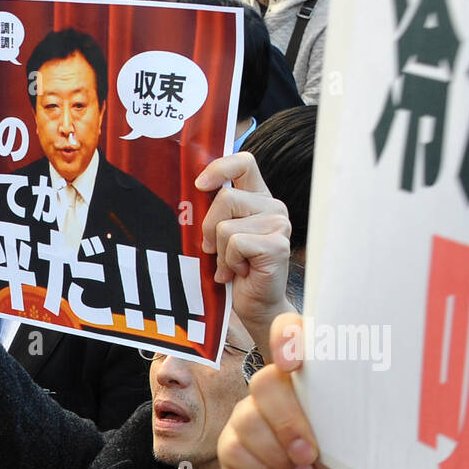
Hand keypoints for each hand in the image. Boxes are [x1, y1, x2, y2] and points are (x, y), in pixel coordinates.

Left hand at [195, 152, 292, 360]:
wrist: (255, 305)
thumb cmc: (234, 269)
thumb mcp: (219, 233)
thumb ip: (213, 210)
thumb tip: (189, 192)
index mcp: (259, 197)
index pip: (244, 163)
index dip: (219, 168)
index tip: (200, 186)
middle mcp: (273, 207)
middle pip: (226, 198)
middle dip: (209, 228)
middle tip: (214, 250)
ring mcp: (279, 224)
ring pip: (227, 225)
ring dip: (221, 251)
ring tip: (231, 265)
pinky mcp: (277, 245)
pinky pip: (236, 243)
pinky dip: (230, 262)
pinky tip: (240, 273)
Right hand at [218, 312, 389, 468]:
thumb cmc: (352, 468)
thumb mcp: (358, 433)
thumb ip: (343, 401)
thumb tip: (346, 377)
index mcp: (311, 373)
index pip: (289, 331)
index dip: (285, 338)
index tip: (293, 364)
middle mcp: (276, 388)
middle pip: (266, 383)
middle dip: (289, 423)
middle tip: (311, 454)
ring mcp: (250, 415)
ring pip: (248, 419)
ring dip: (280, 454)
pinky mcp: (232, 446)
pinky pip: (235, 448)